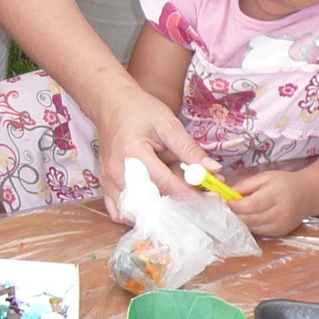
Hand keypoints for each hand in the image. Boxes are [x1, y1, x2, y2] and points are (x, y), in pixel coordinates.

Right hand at [91, 84, 215, 219]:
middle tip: (198, 201)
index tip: (210, 199)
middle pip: (151, 202)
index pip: (165, 183)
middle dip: (178, 205)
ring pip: (135, 212)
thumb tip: (213, 169)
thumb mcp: (168, 125)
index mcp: (133, 152)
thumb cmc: (139, 109)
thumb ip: (189, 149)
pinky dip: (136, 215)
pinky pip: (118, 211)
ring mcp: (108, 179)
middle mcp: (117, 170)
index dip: (190, 194)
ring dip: (157, 212)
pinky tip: (151, 205)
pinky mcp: (105, 184)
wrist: (110, 103)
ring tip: (176, 202)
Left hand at [227, 169, 314, 237]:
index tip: (224, 202)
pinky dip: (250, 227)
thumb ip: (246, 185)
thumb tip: (228, 193)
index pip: (254, 204)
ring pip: (254, 228)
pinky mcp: (280, 233)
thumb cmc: (284, 183)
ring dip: (241, 222)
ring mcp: (281, 225)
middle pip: (252, 218)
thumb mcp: (266, 177)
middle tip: (223, 210)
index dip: (237, 205)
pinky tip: (246, 219)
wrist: (307, 195)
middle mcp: (281, 212)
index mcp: (277, 194)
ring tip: (232, 214)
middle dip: (235, 215)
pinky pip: (260, 232)